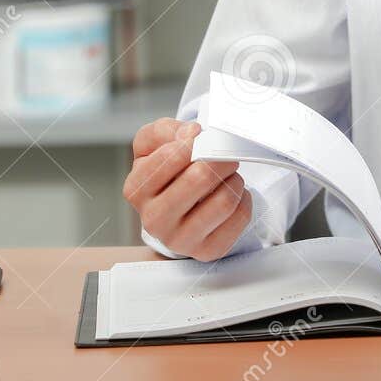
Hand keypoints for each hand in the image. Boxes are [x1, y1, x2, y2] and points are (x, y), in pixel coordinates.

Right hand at [123, 117, 251, 261]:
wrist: (173, 212)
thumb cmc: (164, 174)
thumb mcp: (151, 145)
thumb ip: (166, 130)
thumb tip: (192, 134)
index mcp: (136, 189)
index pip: (171, 157)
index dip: (193, 141)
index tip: (201, 138)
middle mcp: (154, 219)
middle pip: (201, 178)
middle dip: (220, 159)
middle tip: (225, 155)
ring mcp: (180, 239)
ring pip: (224, 200)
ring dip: (234, 180)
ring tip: (229, 175)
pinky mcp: (207, 250)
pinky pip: (239, 217)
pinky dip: (244, 199)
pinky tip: (233, 195)